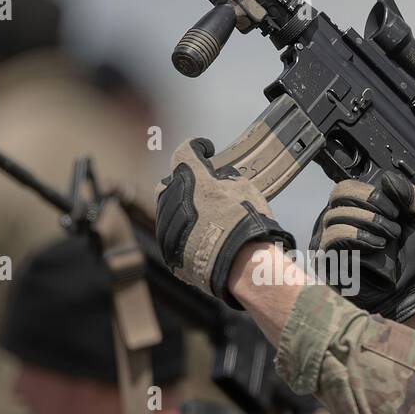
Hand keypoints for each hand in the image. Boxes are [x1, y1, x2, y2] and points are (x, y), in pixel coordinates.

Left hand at [156, 137, 295, 306]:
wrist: (241, 265)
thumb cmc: (247, 223)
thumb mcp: (243, 188)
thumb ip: (223, 178)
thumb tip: (218, 179)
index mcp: (192, 177)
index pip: (186, 151)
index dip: (197, 148)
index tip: (205, 150)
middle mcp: (173, 198)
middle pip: (170, 183)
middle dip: (184, 183)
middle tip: (202, 188)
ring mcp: (168, 225)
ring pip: (167, 210)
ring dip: (182, 209)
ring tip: (204, 217)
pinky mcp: (169, 250)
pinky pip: (171, 235)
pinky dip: (183, 233)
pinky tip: (200, 237)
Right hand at [310, 170, 414, 320]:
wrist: (408, 291)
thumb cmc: (411, 257)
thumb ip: (411, 194)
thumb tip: (387, 179)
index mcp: (356, 209)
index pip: (348, 185)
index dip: (372, 192)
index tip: (395, 210)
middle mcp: (338, 221)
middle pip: (338, 194)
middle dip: (369, 204)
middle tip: (391, 222)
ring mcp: (328, 240)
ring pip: (335, 215)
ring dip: (367, 221)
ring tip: (388, 237)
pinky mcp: (326, 260)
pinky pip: (332, 237)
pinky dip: (357, 236)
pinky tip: (376, 245)